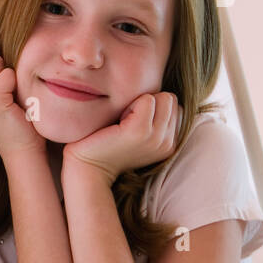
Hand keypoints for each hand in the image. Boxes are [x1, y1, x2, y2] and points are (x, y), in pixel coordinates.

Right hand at [0, 47, 46, 162]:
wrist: (23, 149)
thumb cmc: (17, 118)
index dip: (1, 68)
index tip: (5, 92)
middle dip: (6, 70)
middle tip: (10, 96)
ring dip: (11, 78)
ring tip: (12, 99)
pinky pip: (8, 75)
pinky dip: (16, 86)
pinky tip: (14, 105)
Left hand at [63, 91, 180, 186]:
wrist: (87, 168)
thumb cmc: (105, 146)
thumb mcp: (137, 134)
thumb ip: (152, 119)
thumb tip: (157, 95)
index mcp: (169, 144)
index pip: (174, 106)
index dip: (152, 107)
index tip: (131, 123)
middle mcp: (167, 143)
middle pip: (171, 99)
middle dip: (148, 103)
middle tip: (125, 121)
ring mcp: (156, 138)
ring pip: (163, 97)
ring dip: (140, 102)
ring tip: (122, 122)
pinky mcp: (140, 131)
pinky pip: (147, 99)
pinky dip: (131, 104)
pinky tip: (117, 122)